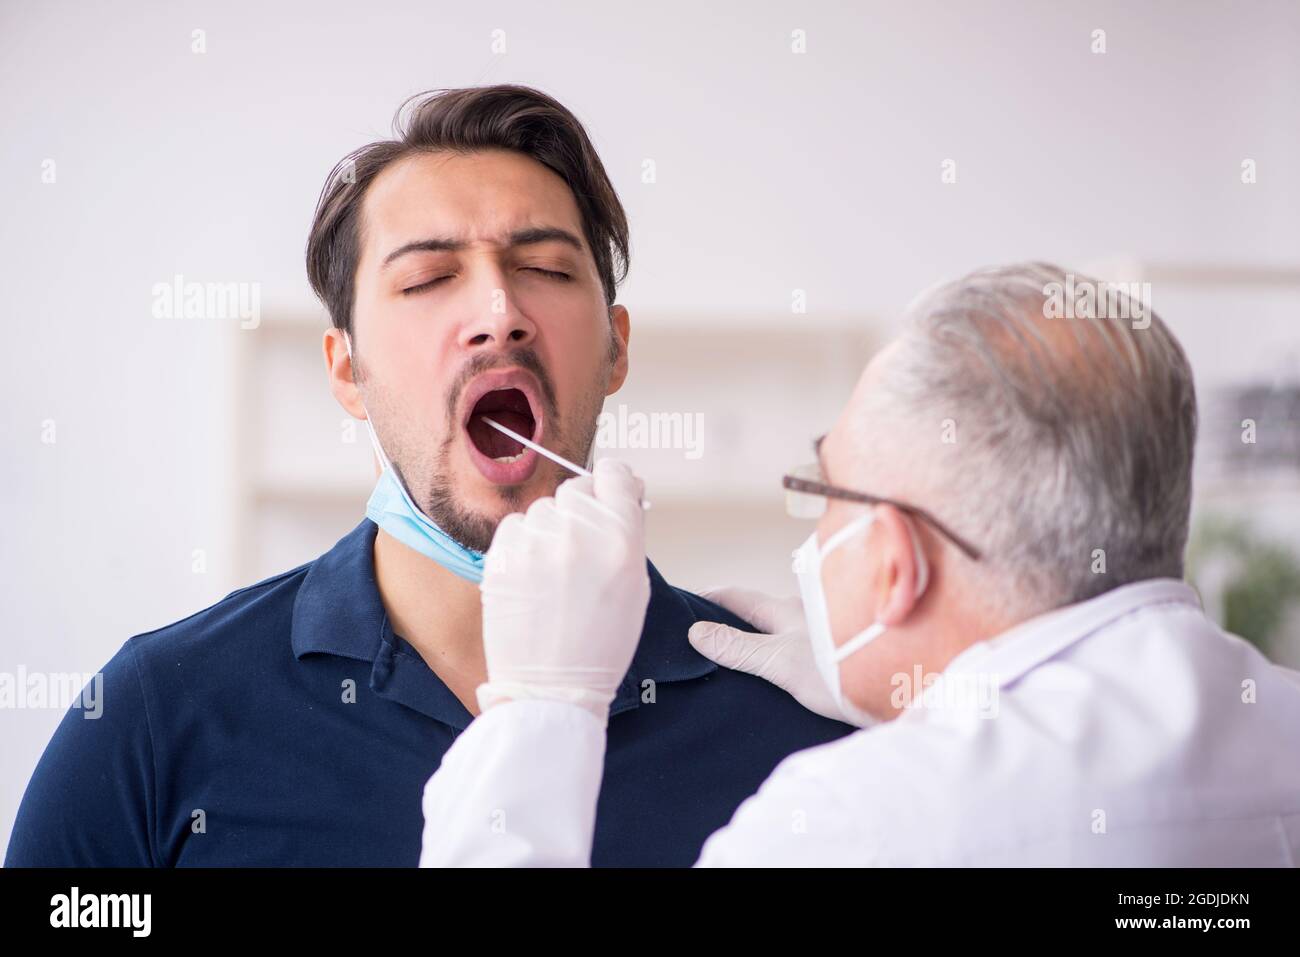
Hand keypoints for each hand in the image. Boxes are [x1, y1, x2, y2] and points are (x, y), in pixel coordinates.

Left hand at [477, 459, 650, 723]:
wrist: (551, 687)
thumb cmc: (598, 644)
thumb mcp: (635, 587)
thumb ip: (627, 535)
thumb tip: (621, 493)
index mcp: (621, 541)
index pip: (615, 474)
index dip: (615, 482)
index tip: (612, 491)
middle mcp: (578, 534)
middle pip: (578, 488)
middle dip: (582, 510)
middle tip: (582, 546)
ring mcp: (536, 543)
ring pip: (543, 509)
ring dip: (551, 529)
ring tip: (554, 573)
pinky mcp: (502, 555)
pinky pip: (514, 526)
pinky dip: (522, 544)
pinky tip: (531, 577)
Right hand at [688, 586, 857, 724]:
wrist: (902, 684)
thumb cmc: (840, 669)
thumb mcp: (780, 661)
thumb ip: (739, 648)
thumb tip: (694, 631)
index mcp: (787, 610)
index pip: (740, 597)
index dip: (714, 597)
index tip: (689, 596)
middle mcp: (809, 612)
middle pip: (766, 609)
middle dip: (742, 615)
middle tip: (716, 625)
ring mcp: (829, 628)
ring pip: (792, 625)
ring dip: (772, 633)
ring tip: (754, 650)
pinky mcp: (847, 648)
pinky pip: (811, 642)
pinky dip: (795, 648)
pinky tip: (797, 665)